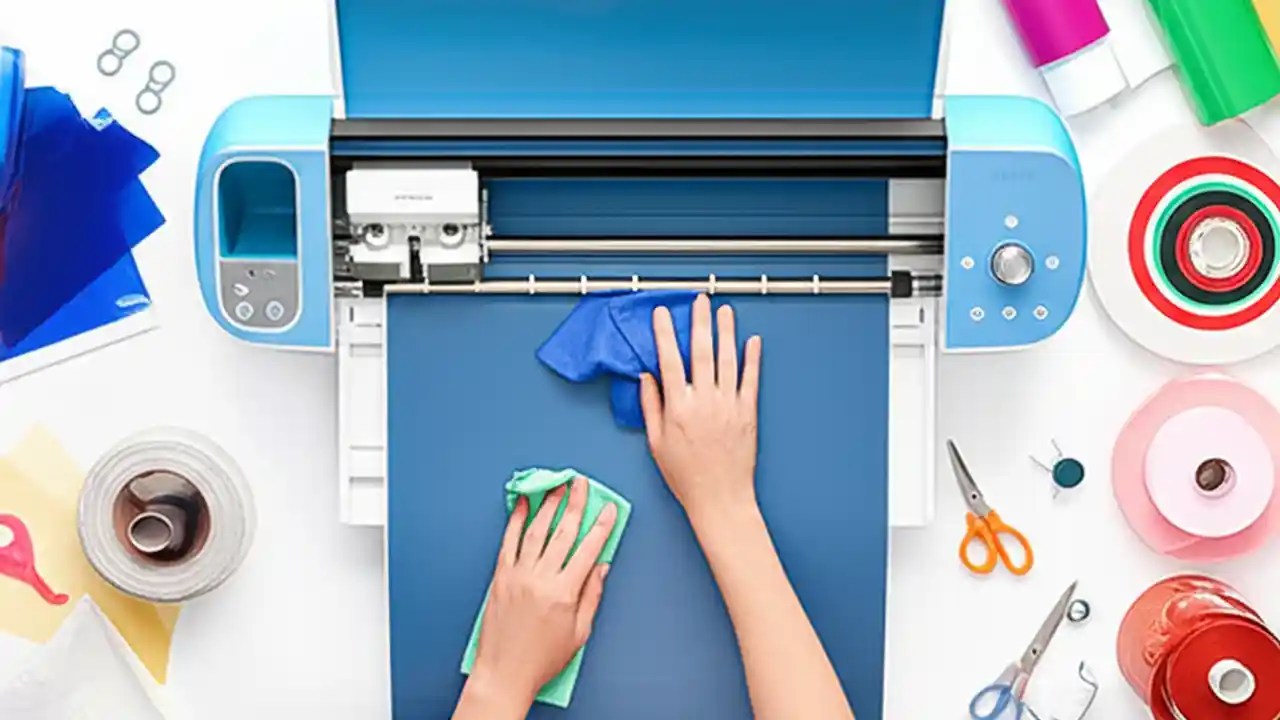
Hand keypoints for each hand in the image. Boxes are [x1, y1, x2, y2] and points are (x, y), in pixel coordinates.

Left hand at [466, 478, 617, 711]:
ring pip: (536, 531)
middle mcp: (540, 579)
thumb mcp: (579, 632)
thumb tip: (601, 567)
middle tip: (580, 483)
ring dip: (548, 506)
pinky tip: (523, 505)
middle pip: (562, 532)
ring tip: (556, 487)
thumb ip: (592, 596)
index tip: (608, 508)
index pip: (588, 549)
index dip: (601, 526)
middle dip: (574, 504)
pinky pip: (508, 542)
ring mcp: (518, 575)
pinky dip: (515, 521)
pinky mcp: (500, 577)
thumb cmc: (542, 659)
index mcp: (564, 593)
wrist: (504, 673)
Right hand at [639, 294, 762, 525]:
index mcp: (678, 407)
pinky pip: (751, 380)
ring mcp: (728, 405)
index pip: (669, 360)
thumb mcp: (656, 443)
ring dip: (726, 332)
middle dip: (699, 322)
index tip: (662, 314)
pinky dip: (752, 359)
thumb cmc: (686, 476)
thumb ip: (651, 406)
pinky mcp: (748, 413)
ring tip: (724, 312)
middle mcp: (704, 401)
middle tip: (699, 301)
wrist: (719, 498)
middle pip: (701, 352)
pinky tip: (752, 342)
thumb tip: (646, 378)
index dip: (665, 334)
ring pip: (728, 359)